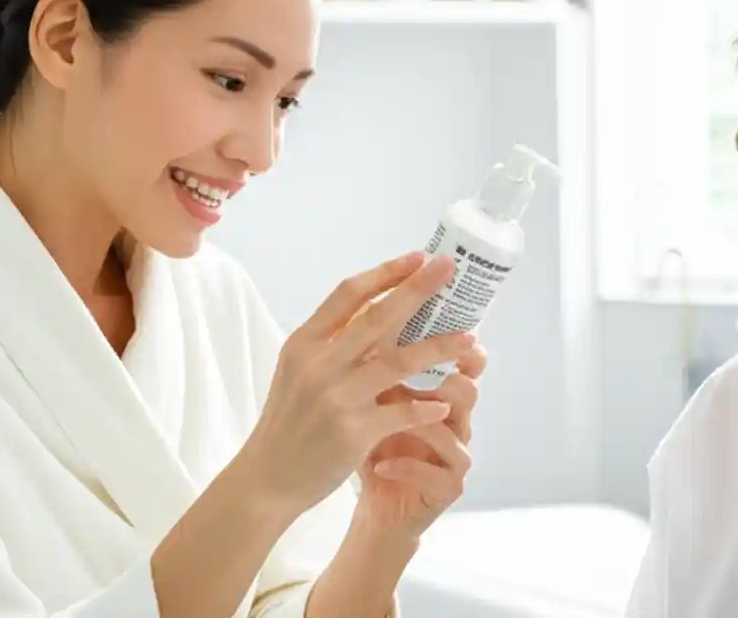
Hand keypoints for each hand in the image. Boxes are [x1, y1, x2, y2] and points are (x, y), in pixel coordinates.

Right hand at [241, 252, 475, 517]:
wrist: (267, 479)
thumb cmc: (290, 422)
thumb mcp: (298, 372)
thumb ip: (332, 343)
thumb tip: (379, 310)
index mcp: (303, 344)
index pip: (347, 294)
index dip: (385, 273)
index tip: (417, 257)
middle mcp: (318, 365)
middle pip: (378, 317)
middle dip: (418, 289)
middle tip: (449, 268)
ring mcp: (335, 399)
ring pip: (398, 362)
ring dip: (439, 348)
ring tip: (470, 340)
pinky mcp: (352, 433)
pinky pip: (401, 412)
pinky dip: (426, 406)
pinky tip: (444, 403)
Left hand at [354, 345, 486, 537]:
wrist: (374, 507)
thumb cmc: (373, 446)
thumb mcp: (370, 400)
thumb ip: (374, 365)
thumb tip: (359, 313)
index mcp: (440, 394)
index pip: (461, 361)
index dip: (453, 343)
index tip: (427, 326)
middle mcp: (455, 421)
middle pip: (467, 390)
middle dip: (442, 377)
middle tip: (412, 371)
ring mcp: (455, 455)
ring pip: (456, 431)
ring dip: (421, 421)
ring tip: (391, 416)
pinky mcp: (448, 488)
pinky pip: (438, 474)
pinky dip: (408, 466)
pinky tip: (380, 463)